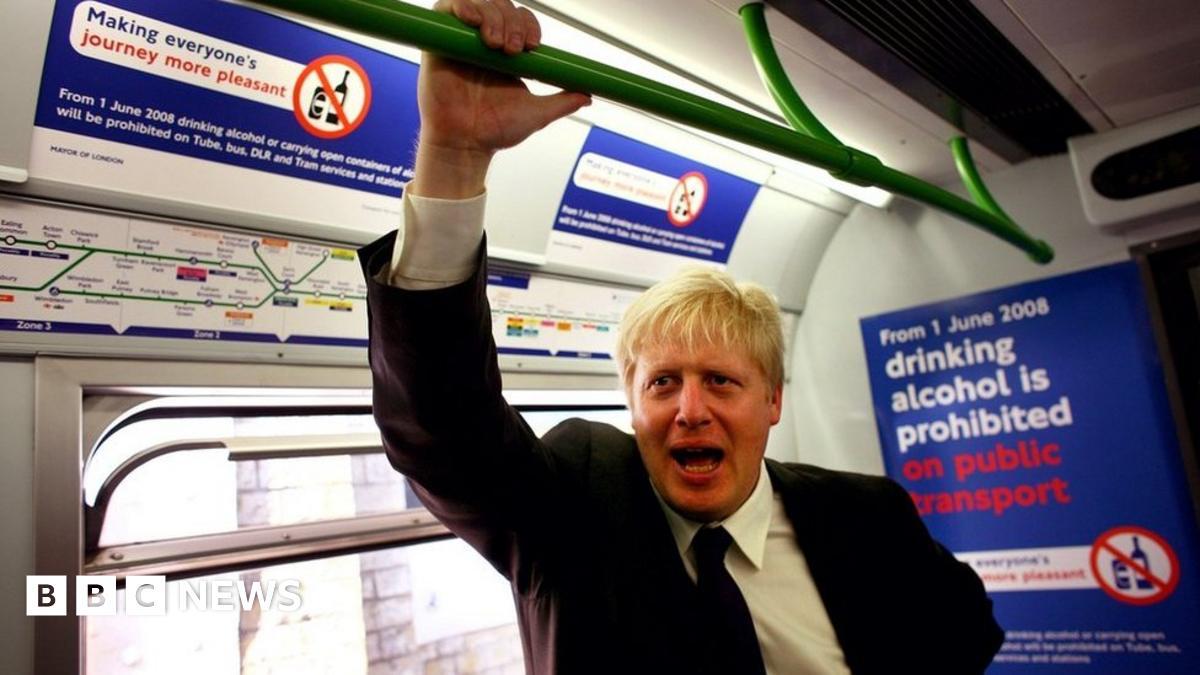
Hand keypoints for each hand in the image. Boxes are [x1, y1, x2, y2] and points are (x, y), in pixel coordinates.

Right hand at [410, 0, 591, 198]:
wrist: (465, 145)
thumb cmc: (495, 131)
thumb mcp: (536, 114)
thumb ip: (562, 102)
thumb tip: (588, 96)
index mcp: (507, 54)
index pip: (520, 20)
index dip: (529, 25)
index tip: (534, 46)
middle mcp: (484, 42)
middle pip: (501, 7)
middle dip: (512, 22)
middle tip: (515, 49)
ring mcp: (461, 41)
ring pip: (479, 3)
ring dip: (492, 15)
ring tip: (495, 45)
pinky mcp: (438, 42)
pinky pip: (446, 8)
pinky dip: (462, 6)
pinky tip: (473, 22)